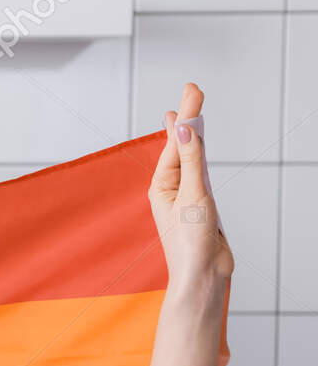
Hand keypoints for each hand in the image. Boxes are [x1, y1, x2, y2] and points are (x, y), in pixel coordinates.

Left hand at [149, 82, 233, 297]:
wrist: (203, 275)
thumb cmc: (191, 243)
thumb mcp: (193, 196)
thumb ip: (191, 162)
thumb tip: (184, 131)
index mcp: (162, 186)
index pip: (176, 143)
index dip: (185, 116)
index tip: (191, 91)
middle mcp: (172, 189)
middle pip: (181, 146)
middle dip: (186, 119)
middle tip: (192, 91)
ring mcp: (187, 196)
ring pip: (190, 158)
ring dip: (191, 135)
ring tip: (187, 113)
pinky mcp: (201, 205)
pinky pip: (200, 173)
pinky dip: (199, 156)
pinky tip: (195, 148)